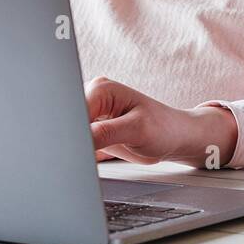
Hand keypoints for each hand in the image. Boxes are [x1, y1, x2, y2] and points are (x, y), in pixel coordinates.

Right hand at [84, 76, 238, 167]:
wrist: (175, 138)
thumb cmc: (164, 128)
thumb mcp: (135, 131)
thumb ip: (105, 133)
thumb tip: (78, 140)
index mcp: (102, 89)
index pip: (73, 110)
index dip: (72, 131)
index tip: (80, 147)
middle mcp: (93, 97)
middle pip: (68, 121)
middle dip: (72, 140)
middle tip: (94, 153)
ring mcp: (91, 114)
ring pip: (70, 133)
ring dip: (77, 146)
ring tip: (104, 150)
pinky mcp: (92, 129)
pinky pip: (77, 142)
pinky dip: (83, 152)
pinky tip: (101, 153)